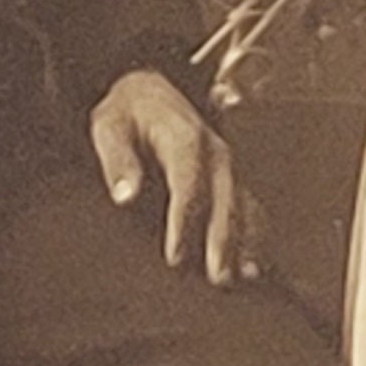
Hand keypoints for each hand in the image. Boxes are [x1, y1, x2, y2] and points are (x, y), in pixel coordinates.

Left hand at [89, 69, 266, 287]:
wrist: (148, 89)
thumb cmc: (126, 112)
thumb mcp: (109, 127)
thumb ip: (117, 160)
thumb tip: (124, 196)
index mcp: (185, 138)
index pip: (187, 184)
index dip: (183, 222)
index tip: (174, 256)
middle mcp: (215, 151)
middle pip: (225, 199)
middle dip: (223, 239)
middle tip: (217, 277)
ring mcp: (227, 164)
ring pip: (244, 205)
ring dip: (247, 241)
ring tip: (245, 276)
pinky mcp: (230, 176)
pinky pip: (251, 206)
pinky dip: (256, 234)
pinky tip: (254, 263)